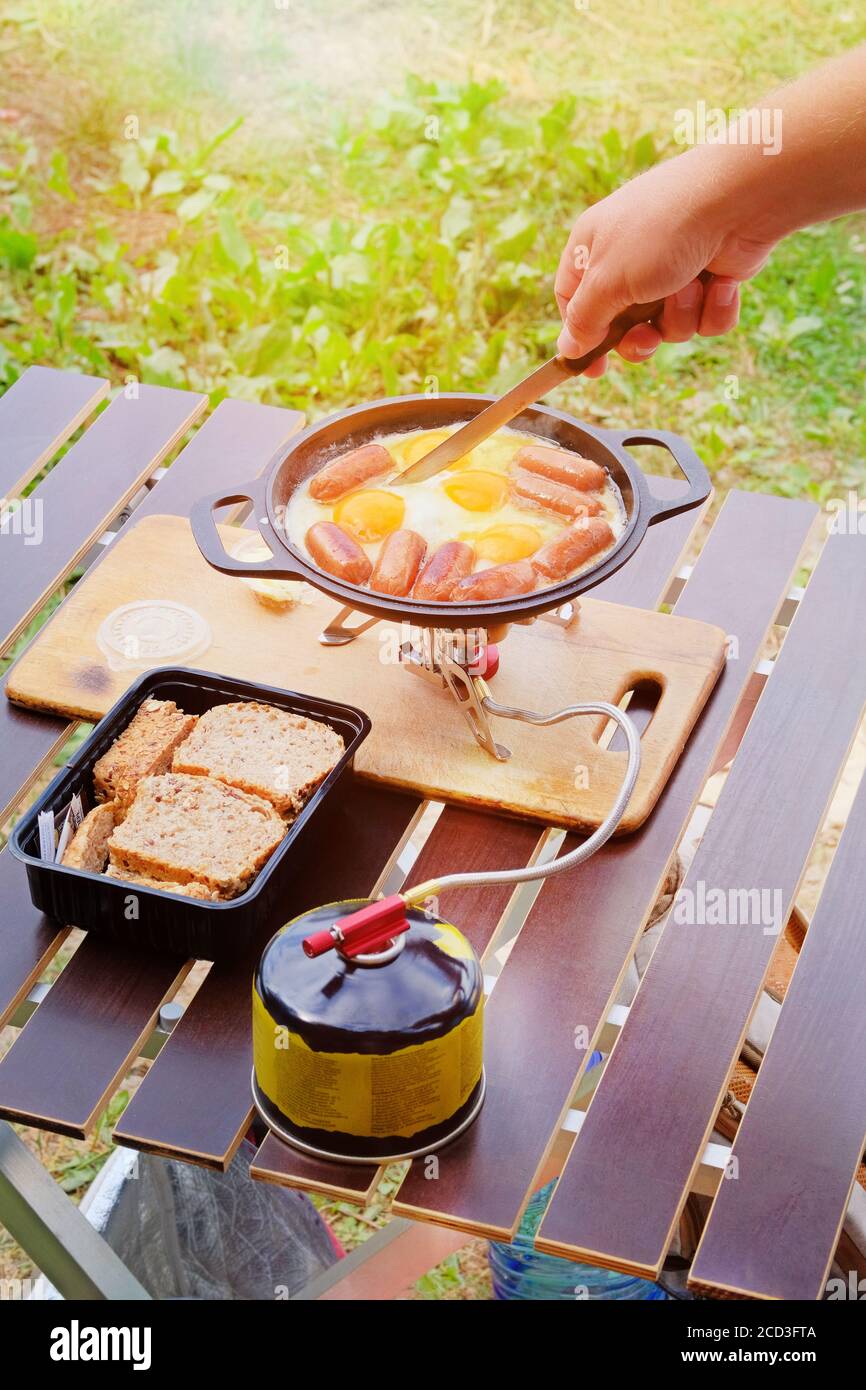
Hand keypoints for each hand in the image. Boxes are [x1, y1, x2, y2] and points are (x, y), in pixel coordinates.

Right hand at [554, 150, 777, 375]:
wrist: (738, 199)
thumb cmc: (661, 231)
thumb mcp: (608, 280)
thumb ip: (584, 320)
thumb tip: (567, 348)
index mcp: (594, 248)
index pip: (573, 301)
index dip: (580, 337)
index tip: (592, 368)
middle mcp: (631, 258)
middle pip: (622, 325)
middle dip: (639, 338)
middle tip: (648, 337)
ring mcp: (674, 268)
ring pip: (667, 325)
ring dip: (680, 316)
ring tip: (691, 286)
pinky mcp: (712, 279)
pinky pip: (704, 319)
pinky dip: (713, 309)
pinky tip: (722, 283)